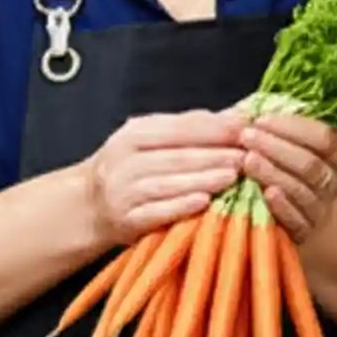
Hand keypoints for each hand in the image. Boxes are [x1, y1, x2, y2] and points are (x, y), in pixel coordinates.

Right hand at [83, 109, 245, 245]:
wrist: (90, 205)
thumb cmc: (133, 167)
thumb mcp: (151, 140)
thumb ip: (190, 128)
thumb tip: (236, 115)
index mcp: (133, 134)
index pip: (178, 128)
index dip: (213, 128)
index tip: (245, 128)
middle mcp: (124, 161)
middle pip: (176, 156)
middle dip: (215, 154)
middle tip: (247, 155)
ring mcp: (123, 192)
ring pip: (168, 183)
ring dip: (203, 179)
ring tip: (233, 175)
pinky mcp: (126, 221)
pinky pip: (157, 213)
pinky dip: (181, 207)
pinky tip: (205, 202)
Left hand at [238, 113, 336, 243]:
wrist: (286, 213)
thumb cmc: (275, 163)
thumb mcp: (275, 138)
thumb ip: (267, 124)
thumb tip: (244, 112)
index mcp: (333, 151)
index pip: (323, 136)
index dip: (292, 127)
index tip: (259, 120)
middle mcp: (333, 179)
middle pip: (311, 164)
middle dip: (276, 148)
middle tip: (246, 137)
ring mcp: (321, 207)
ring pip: (303, 190)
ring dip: (274, 174)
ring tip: (248, 161)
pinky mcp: (306, 231)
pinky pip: (298, 221)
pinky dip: (282, 207)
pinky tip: (265, 193)